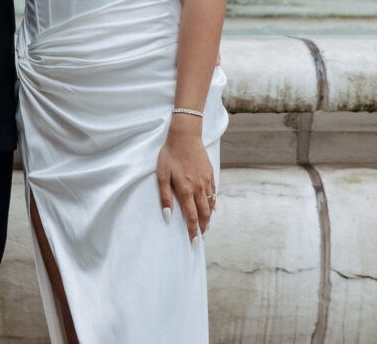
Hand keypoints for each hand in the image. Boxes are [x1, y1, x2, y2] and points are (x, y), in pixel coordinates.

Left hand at [157, 116, 214, 239]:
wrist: (185, 135)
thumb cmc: (170, 154)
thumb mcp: (162, 175)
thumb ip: (165, 197)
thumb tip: (168, 216)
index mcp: (186, 190)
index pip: (192, 216)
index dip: (193, 231)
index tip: (193, 241)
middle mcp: (199, 188)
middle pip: (204, 214)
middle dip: (203, 227)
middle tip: (201, 236)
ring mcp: (207, 181)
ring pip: (211, 204)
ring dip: (209, 217)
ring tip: (206, 225)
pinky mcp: (211, 174)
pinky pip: (214, 193)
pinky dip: (213, 204)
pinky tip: (211, 207)